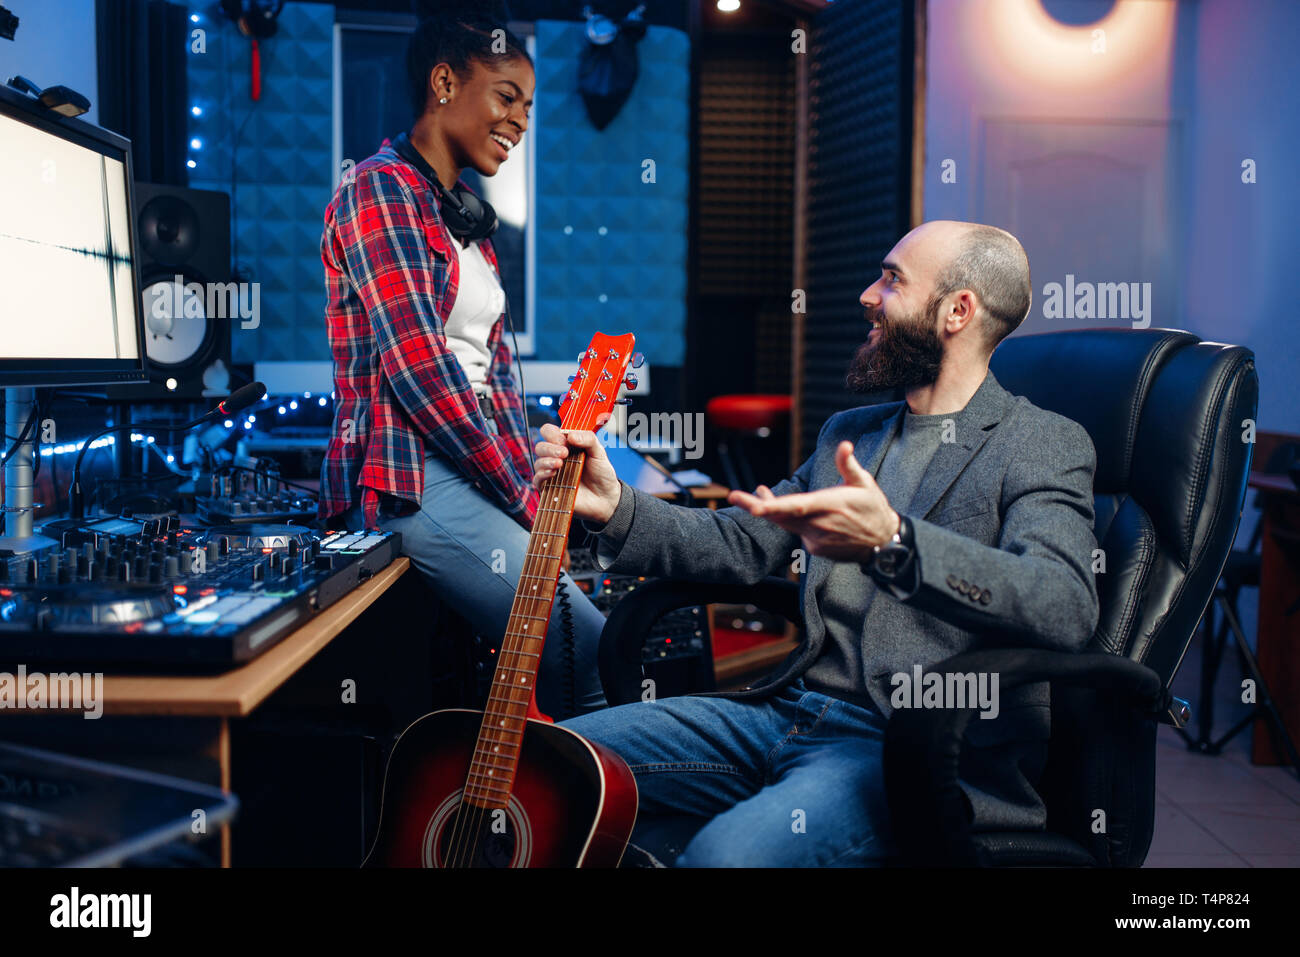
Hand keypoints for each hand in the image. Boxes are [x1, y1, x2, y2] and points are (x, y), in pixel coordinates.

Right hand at [533, 421, 621, 524]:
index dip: (552, 434)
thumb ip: (588, 439)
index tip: (565, 440)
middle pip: (541, 447)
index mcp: (566, 445)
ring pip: (538, 462)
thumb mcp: (599, 452)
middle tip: (564, 453)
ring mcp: (552, 473)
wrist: (605, 497)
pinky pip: (537, 480)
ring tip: (560, 464)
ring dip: (546, 460)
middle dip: (550, 448)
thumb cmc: (601, 473)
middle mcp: (556, 457)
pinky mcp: (550, 488)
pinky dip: (542, 474)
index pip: (549, 432)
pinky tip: (553, 473)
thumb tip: (570, 435)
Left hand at [728, 441, 899, 560]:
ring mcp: (815, 539)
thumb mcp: (865, 483)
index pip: (795, 507)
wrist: (884, 543)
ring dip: (770, 508)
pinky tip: (788, 510)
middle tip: (733, 496)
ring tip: (758, 492)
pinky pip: (795, 531)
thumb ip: (849, 465)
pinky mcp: (815, 549)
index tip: (754, 505)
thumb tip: (844, 445)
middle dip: (756, 506)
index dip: (773, 506)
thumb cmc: (873, 508)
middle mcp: (819, 525)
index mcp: (829, 505)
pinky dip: (787, 519)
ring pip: (784, 523)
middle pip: (780, 517)